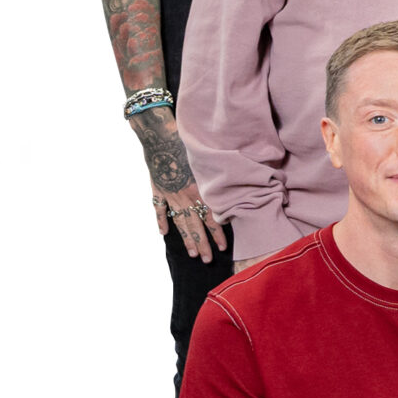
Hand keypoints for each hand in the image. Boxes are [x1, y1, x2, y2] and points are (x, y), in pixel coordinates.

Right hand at [134, 111, 226, 263]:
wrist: (163, 137)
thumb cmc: (190, 147)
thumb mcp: (210, 163)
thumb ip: (221, 178)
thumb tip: (240, 187)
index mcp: (201, 191)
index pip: (212, 218)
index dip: (218, 234)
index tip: (224, 248)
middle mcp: (186, 197)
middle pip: (196, 226)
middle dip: (202, 244)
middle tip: (207, 260)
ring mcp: (170, 195)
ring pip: (180, 222)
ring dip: (186, 238)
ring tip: (192, 254)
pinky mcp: (157, 190)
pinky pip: (158, 209)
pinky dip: (161, 221)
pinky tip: (164, 233)